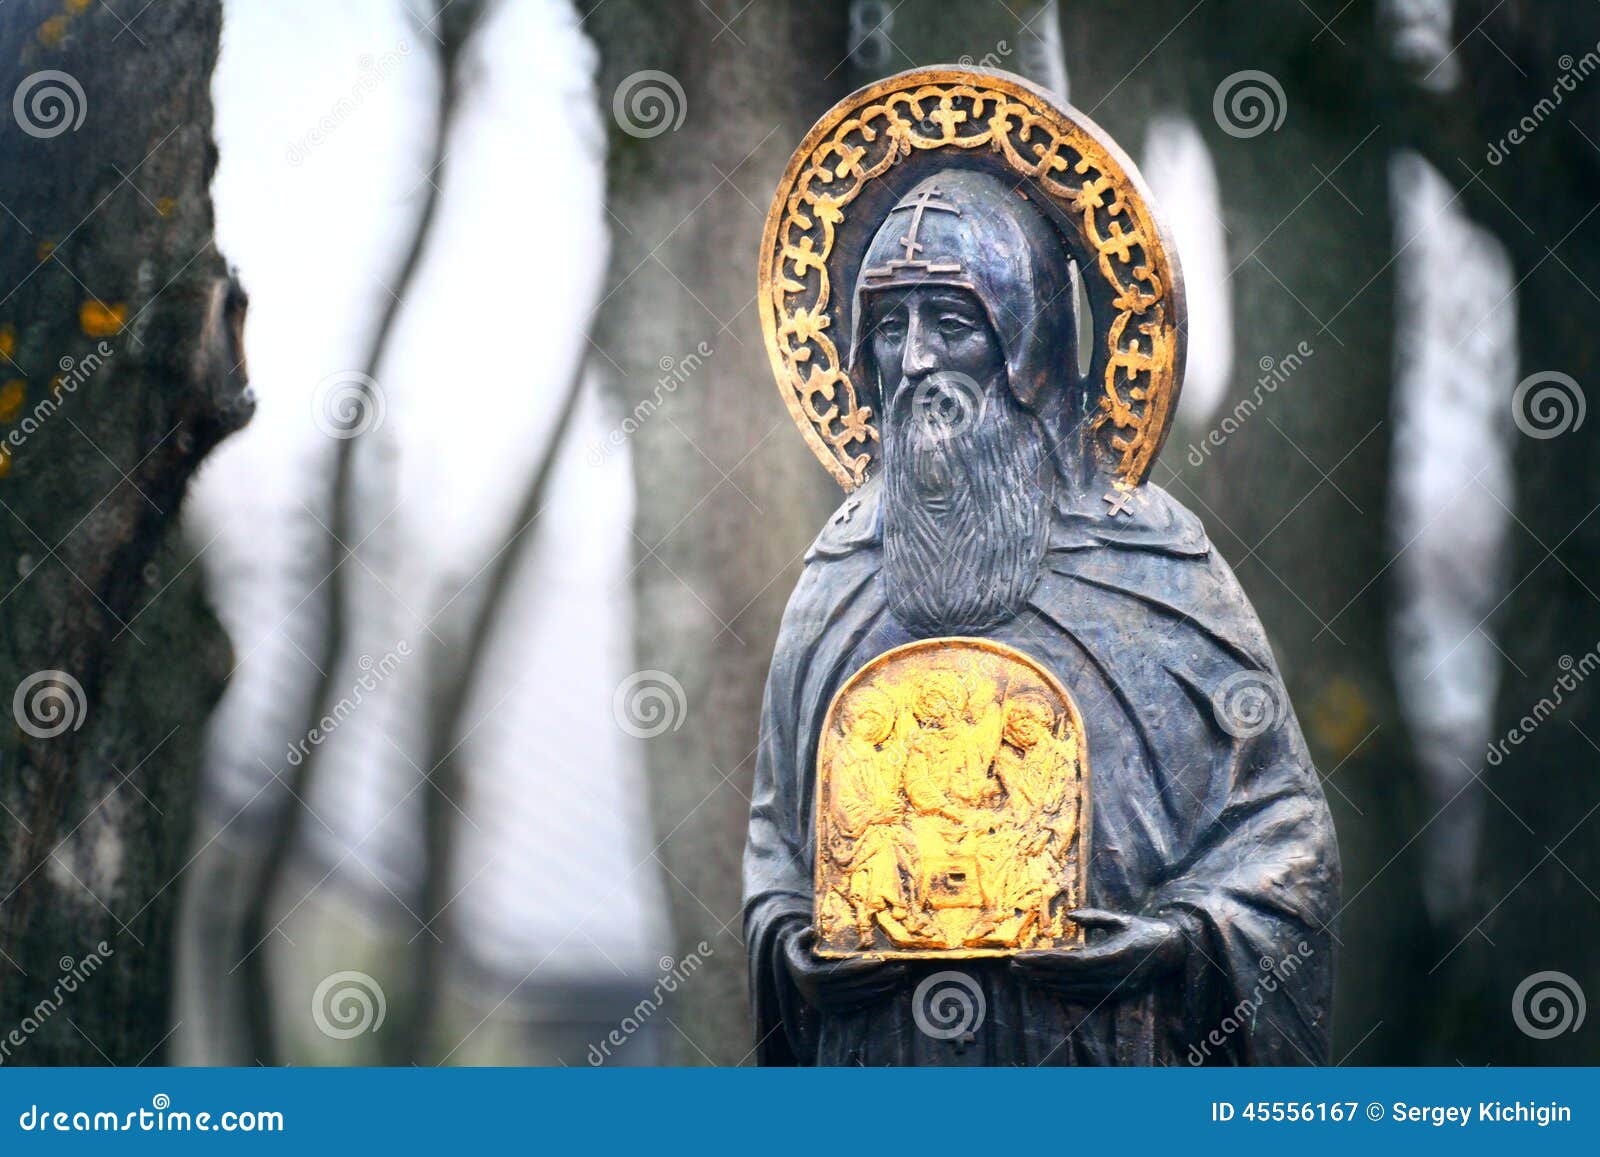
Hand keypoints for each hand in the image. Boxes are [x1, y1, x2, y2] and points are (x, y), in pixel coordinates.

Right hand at [780, 922, 905, 1013]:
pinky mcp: (832, 1011)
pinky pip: (857, 1005)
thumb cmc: (798, 952)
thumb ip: (803, 936)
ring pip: (859, 996)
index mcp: (810, 976)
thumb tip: (812, 931)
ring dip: (881, 988)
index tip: (880, 959)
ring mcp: (826, 1004)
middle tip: (899, 968)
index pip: (841, 971)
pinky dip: (873, 998)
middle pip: (855, 985)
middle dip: (879, 977)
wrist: (792, 974)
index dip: (861, 966)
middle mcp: (818, 994)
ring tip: (899, 978)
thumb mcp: (794, 941)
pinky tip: (887, 989)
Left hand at [1010, 908, 1188, 1000]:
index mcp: (1110, 956)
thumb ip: (1095, 917)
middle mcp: (1109, 977)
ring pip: (1071, 990)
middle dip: (1036, 973)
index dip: (1041, 961)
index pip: (1067, 961)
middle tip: (1012, 967)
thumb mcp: (1121, 918)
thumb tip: (1070, 916)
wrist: (1172, 952)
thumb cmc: (1144, 930)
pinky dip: (1062, 992)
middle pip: (1064, 977)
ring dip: (1045, 984)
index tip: (1020, 957)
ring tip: (1023, 977)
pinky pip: (1082, 996)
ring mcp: (1111, 989)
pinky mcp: (1114, 995)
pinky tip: (1046, 987)